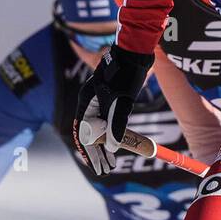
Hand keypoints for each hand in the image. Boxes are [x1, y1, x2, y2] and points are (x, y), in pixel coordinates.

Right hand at [73, 44, 152, 174]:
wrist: (136, 49)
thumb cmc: (126, 71)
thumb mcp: (122, 99)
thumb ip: (117, 122)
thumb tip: (113, 147)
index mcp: (87, 100)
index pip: (84, 132)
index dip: (88, 150)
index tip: (95, 166)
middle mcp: (91, 101)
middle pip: (91, 133)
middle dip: (97, 153)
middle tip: (105, 170)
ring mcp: (102, 100)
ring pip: (101, 128)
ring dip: (106, 146)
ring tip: (112, 162)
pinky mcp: (114, 98)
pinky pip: (111, 121)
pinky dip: (115, 134)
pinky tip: (120, 144)